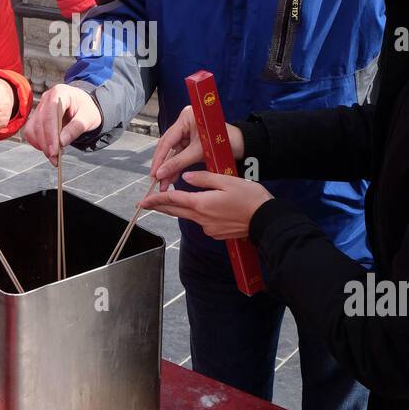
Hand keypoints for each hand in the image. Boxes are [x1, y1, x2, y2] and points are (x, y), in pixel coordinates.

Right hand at [22, 83, 101, 165]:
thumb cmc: (87, 110)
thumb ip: (75, 128)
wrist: (84, 107)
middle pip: (40, 123)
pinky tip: (49, 149)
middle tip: (56, 159)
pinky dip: (38, 143)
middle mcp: (46, 98)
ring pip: (32, 128)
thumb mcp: (88, 118)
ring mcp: (40, 107)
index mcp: (60, 93)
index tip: (54, 151)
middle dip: (46, 143)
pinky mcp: (36, 117)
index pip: (50, 113)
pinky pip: (31, 132)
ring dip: (41, 145)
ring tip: (55, 156)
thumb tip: (61, 142)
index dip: (51, 134)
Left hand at [138, 170, 270, 240]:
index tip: (143, 200)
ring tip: (168, 202)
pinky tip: (202, 207)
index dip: (156, 199)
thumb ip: (203, 178)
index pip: (173, 200)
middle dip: (159, 207)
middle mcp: (201, 218)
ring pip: (188, 216)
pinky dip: (197, 213)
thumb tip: (185, 177)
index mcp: (201, 204)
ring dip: (178, 209)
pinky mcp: (216, 233)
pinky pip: (201, 221)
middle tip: (144, 204)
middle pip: (175, 211)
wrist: (265, 220)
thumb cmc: (249, 198)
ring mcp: (208, 228)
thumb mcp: (226, 180)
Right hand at [150, 105, 244, 190]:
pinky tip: (172, 178)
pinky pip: (180, 155)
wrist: (241, 145)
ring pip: (173, 152)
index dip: (159, 158)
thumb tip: (160, 173)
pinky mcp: (190, 141)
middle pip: (168, 146)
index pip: (167, 139)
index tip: (154, 173)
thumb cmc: (224, 142)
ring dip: (169, 168)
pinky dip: (177, 167)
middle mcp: (184, 123)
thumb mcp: (199, 152)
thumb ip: (178, 162)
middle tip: (156, 180)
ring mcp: (187, 132)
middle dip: (163, 165)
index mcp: (186, 117)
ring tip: (164, 183)